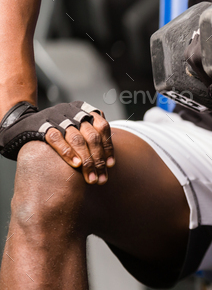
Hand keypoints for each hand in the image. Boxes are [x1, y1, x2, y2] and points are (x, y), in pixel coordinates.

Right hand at [0, 101, 114, 184]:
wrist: (23, 124)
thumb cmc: (59, 133)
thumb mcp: (78, 130)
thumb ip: (92, 139)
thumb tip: (110, 163)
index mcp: (85, 110)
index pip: (103, 128)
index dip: (108, 147)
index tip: (111, 166)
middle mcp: (73, 112)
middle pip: (92, 136)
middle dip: (98, 159)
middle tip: (101, 178)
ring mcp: (57, 118)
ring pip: (77, 139)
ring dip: (86, 160)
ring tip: (90, 177)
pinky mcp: (42, 125)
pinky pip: (56, 139)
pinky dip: (67, 152)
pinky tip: (75, 165)